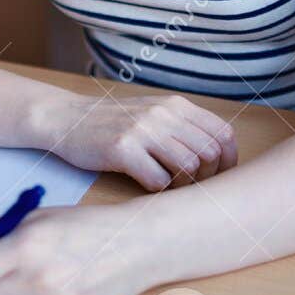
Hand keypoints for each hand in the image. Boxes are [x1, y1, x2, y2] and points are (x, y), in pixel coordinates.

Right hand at [41, 92, 236, 191]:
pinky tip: (146, 182)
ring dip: (183, 185)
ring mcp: (142, 130)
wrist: (67, 118)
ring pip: (189, 166)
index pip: (223, 133)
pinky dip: (158, 189)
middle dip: (206, 177)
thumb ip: (184, 128)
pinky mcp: (122, 149)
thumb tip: (220, 157)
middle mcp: (163, 113)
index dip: (228, 160)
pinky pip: (158, 180)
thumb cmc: (113, 122)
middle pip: (210, 153)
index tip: (217, 176)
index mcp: (175, 105)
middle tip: (190, 185)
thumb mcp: (153, 113)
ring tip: (169, 185)